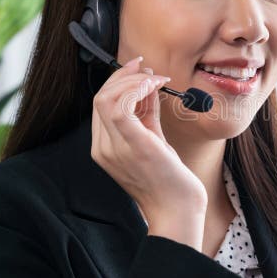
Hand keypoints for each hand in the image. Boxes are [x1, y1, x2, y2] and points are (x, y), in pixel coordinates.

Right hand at [91, 55, 207, 250]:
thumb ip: (147, 114)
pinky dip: (137, 89)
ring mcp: (114, 148)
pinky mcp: (133, 145)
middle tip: (146, 67)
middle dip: (123, 75)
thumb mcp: (153, 140)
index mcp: (105, 148)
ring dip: (131, 80)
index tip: (139, 69)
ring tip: (154, 78)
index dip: (118, 82)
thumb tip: (148, 86)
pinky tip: (154, 85)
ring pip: (106, 98)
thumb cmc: (168, 179)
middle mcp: (103, 148)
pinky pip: (121, 106)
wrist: (176, 210)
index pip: (101, 105)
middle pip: (100, 97)